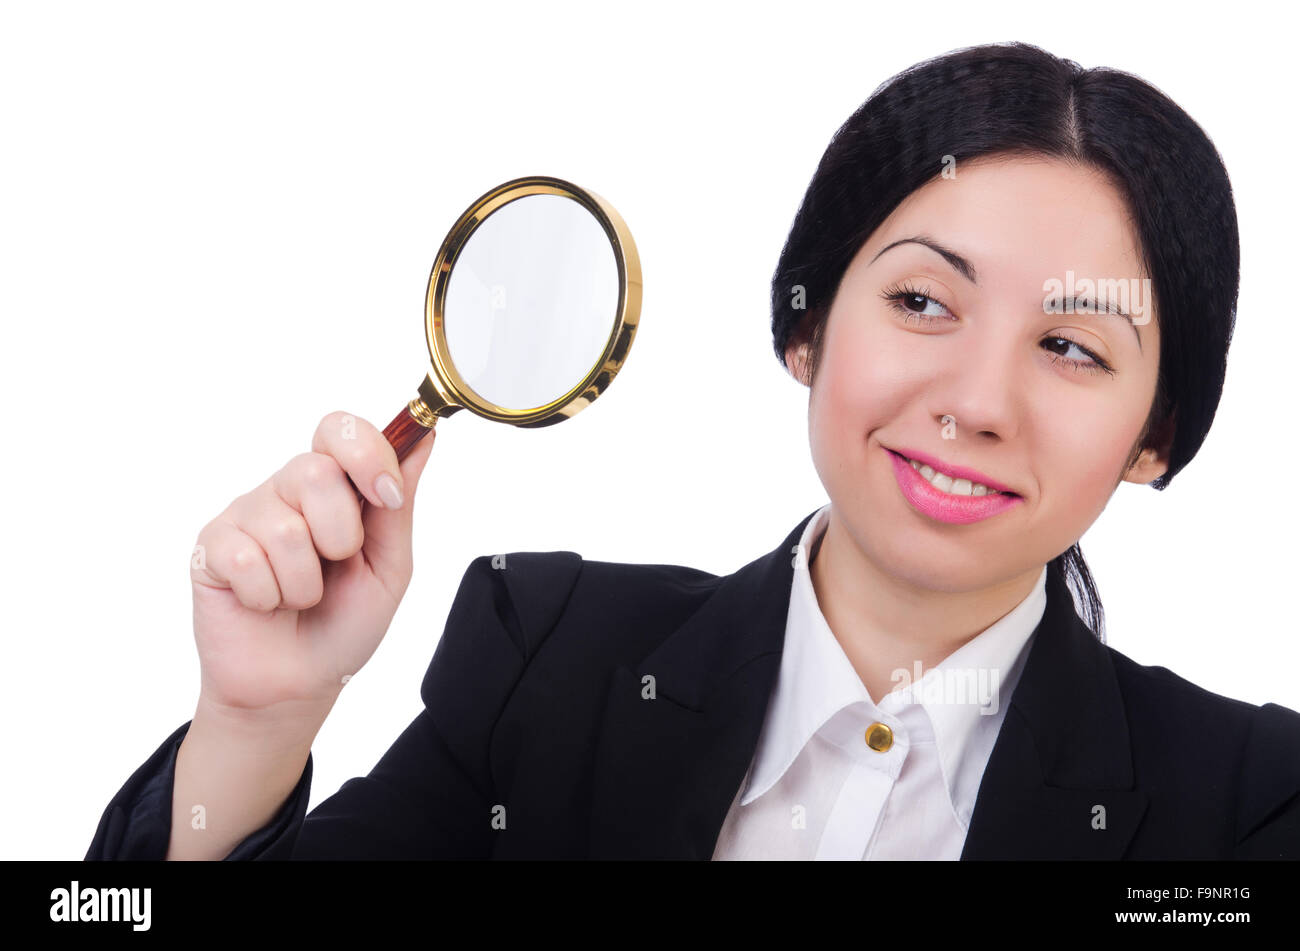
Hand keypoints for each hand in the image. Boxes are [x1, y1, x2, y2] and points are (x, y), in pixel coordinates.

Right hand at [188, 411, 435, 720]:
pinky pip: (245, 560)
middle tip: (336, 566)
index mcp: (334, 486)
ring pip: (284, 527)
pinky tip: (266, 604)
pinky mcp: (210, 549)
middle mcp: (286, 490)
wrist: (298, 683)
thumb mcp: (389, 566)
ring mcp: (245, 516)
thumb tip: (424, 438)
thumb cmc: (344, 623)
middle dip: (340, 534)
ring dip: (305, 581)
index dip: (365, 453)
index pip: (339, 430)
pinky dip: (269, 596)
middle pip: (313, 471)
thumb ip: (399, 504)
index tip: (386, 495)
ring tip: (299, 597)